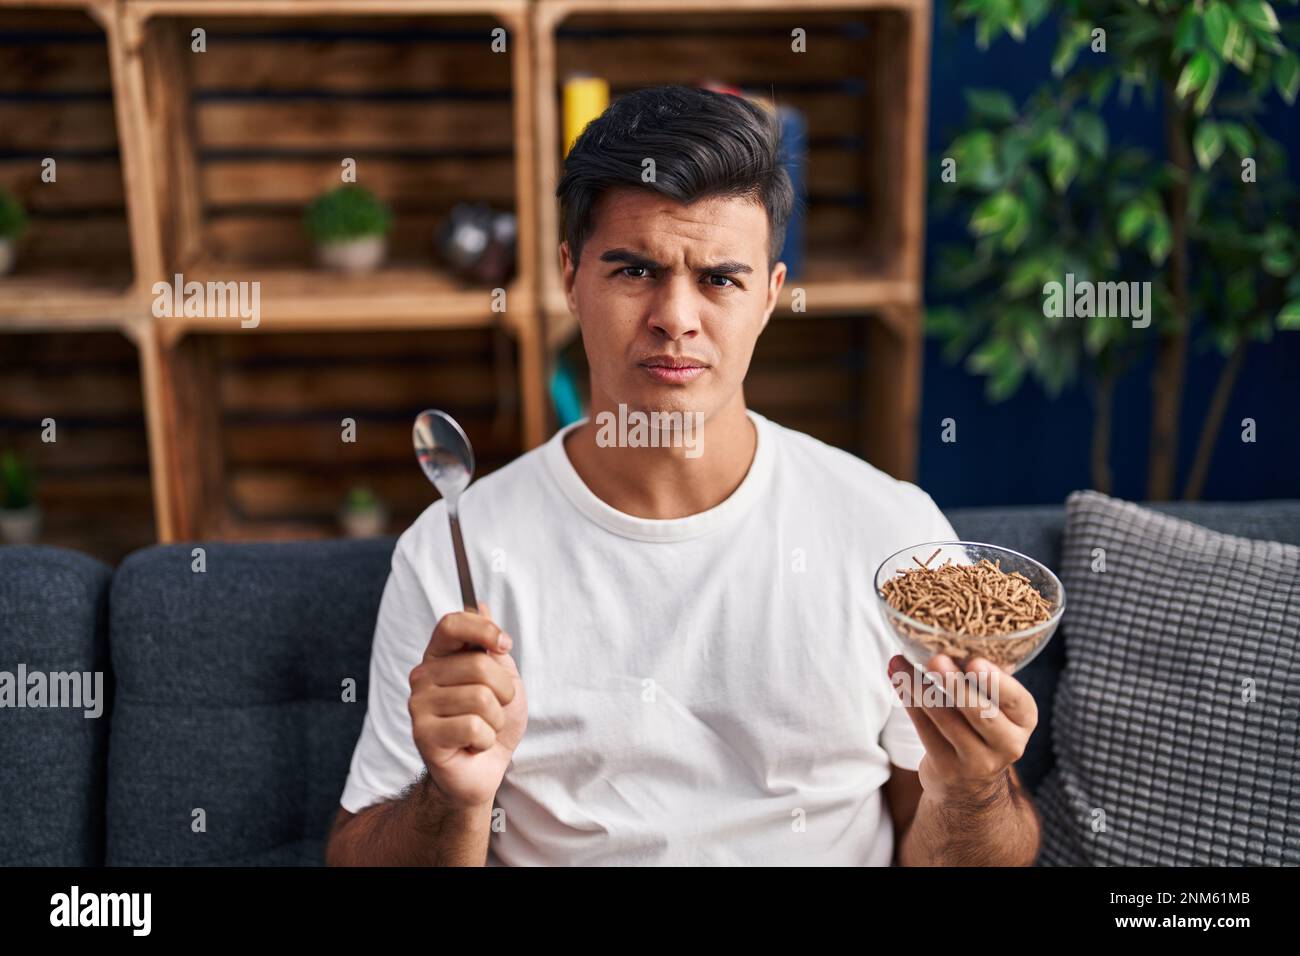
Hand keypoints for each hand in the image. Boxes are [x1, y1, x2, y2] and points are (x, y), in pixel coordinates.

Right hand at [408, 602, 528, 809]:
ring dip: (496, 719)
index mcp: (439, 657)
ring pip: (481, 699)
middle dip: (504, 690)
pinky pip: (474, 727)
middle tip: (498, 707)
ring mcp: (418, 706)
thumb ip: (489, 644)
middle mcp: (423, 676)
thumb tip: (480, 603)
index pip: (452, 624)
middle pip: (478, 665)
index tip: (504, 645)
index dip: (483, 629)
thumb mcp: (502, 677)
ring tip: (484, 728)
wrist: (484, 769)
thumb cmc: (492, 720)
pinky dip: (487, 739)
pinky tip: (474, 744)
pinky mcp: (423, 735)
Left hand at [887, 652, 1036, 801]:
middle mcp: (1008, 744)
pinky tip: (897, 678)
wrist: (969, 784)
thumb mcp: (993, 704)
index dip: (996, 682)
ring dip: (919, 687)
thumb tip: (945, 636)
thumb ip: (981, 677)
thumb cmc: (980, 725)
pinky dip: (909, 701)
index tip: (974, 661)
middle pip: (982, 714)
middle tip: (936, 659)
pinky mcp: (948, 769)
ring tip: (899, 663)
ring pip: (946, 719)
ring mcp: (979, 762)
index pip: (1017, 700)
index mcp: (1024, 719)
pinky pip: (925, 729)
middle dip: (957, 685)